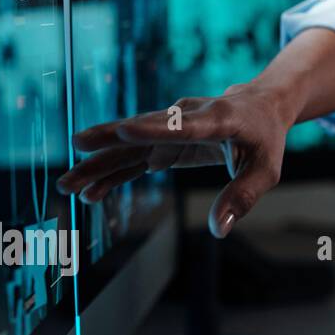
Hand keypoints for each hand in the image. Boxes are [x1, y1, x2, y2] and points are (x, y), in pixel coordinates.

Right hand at [56, 82, 296, 237]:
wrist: (260, 106)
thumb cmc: (265, 137)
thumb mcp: (266, 168)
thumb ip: (243, 195)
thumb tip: (220, 228)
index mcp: (218, 120)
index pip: (185, 125)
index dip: (156, 127)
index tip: (124, 129)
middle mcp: (188, 118)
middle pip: (144, 132)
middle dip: (108, 147)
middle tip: (73, 160)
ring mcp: (172, 127)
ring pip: (131, 145)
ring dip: (99, 164)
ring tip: (68, 186)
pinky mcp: (166, 139)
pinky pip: (135, 157)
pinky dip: (115, 173)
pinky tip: (91, 191)